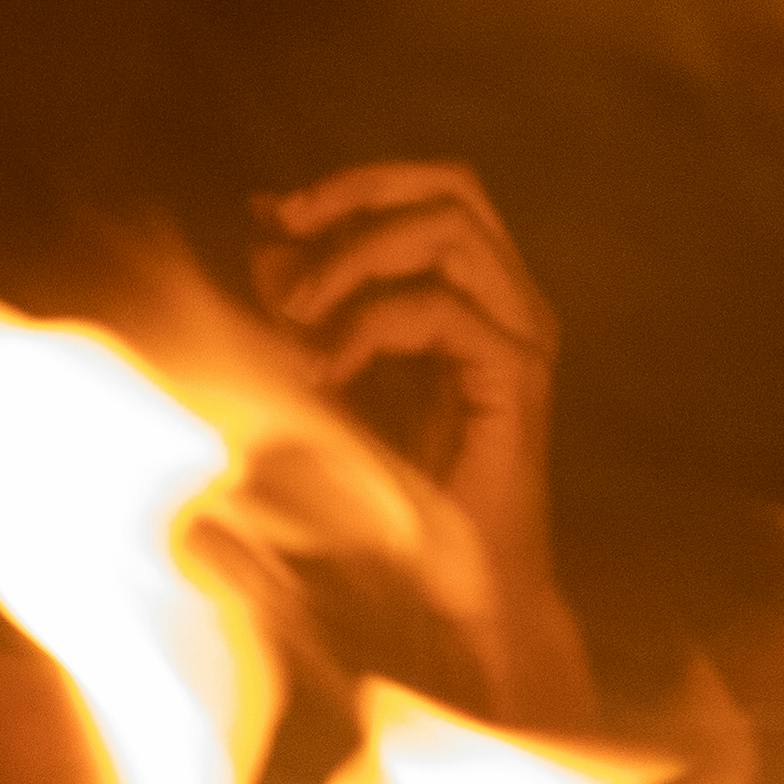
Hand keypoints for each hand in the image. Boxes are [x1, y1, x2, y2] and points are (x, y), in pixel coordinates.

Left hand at [249, 161, 597, 731]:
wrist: (459, 598)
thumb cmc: (397, 502)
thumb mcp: (333, 384)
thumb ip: (308, 314)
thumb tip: (262, 241)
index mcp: (479, 295)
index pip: (430, 190)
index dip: (349, 186)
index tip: (268, 214)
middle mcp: (511, 304)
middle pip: (452, 186)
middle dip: (357, 195)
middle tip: (284, 232)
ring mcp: (521, 338)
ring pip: (449, 231)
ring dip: (355, 258)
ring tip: (295, 316)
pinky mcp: (515, 382)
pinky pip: (441, 312)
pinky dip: (369, 327)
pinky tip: (325, 375)